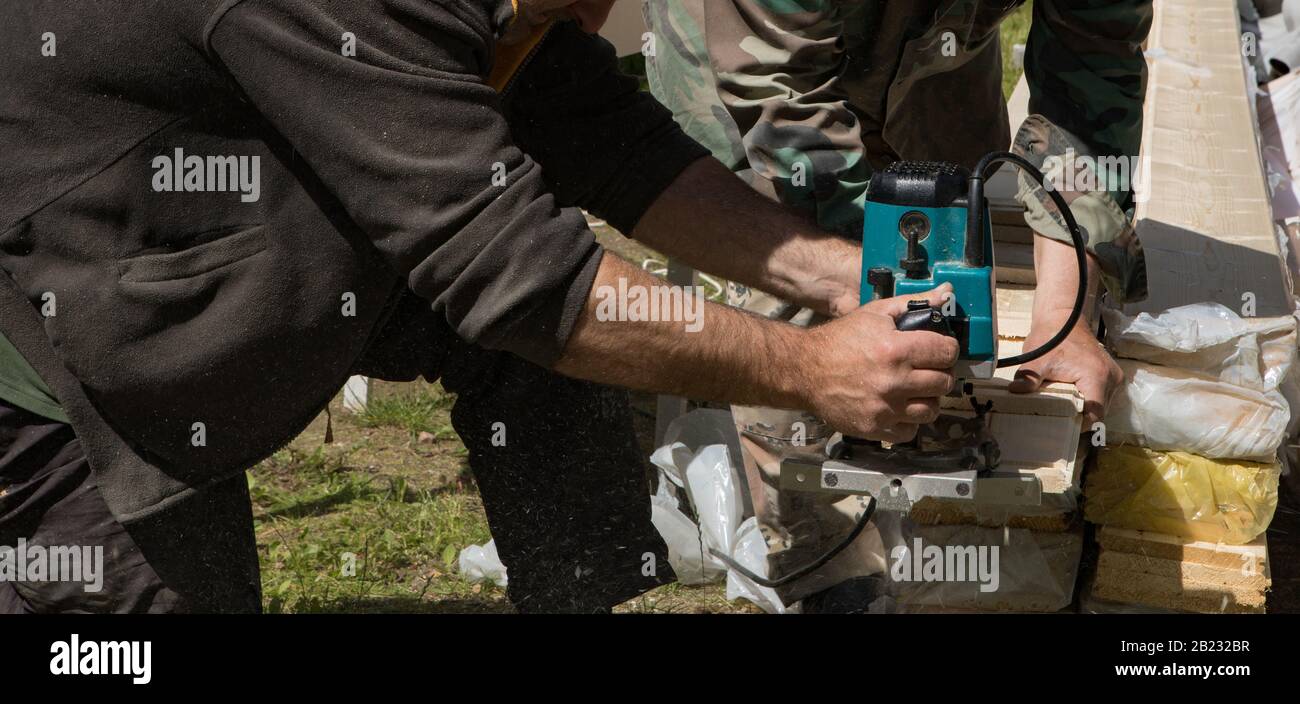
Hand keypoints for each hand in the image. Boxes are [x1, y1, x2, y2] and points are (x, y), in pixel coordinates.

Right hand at [802, 284, 958, 441]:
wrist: (804, 369)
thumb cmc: (839, 339)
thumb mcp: (875, 313)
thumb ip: (913, 303)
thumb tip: (947, 293)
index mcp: (897, 349)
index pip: (947, 352)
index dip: (947, 349)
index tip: (939, 350)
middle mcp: (894, 381)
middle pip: (944, 383)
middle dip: (940, 373)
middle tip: (928, 369)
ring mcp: (885, 408)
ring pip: (931, 410)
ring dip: (928, 399)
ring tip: (916, 390)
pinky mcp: (875, 428)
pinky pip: (910, 432)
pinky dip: (909, 422)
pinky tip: (899, 408)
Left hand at [1008, 307, 1122, 424]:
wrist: (1062, 318)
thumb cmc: (1051, 337)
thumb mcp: (1037, 360)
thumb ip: (1028, 378)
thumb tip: (1014, 391)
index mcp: (1097, 376)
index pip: (1096, 414)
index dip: (1082, 426)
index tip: (1066, 431)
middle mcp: (1111, 377)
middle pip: (1100, 411)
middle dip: (1082, 419)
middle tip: (1062, 425)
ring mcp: (1113, 375)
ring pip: (1103, 405)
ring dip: (1087, 410)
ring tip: (1067, 415)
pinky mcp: (1110, 373)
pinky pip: (1103, 395)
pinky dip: (1090, 400)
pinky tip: (1074, 402)